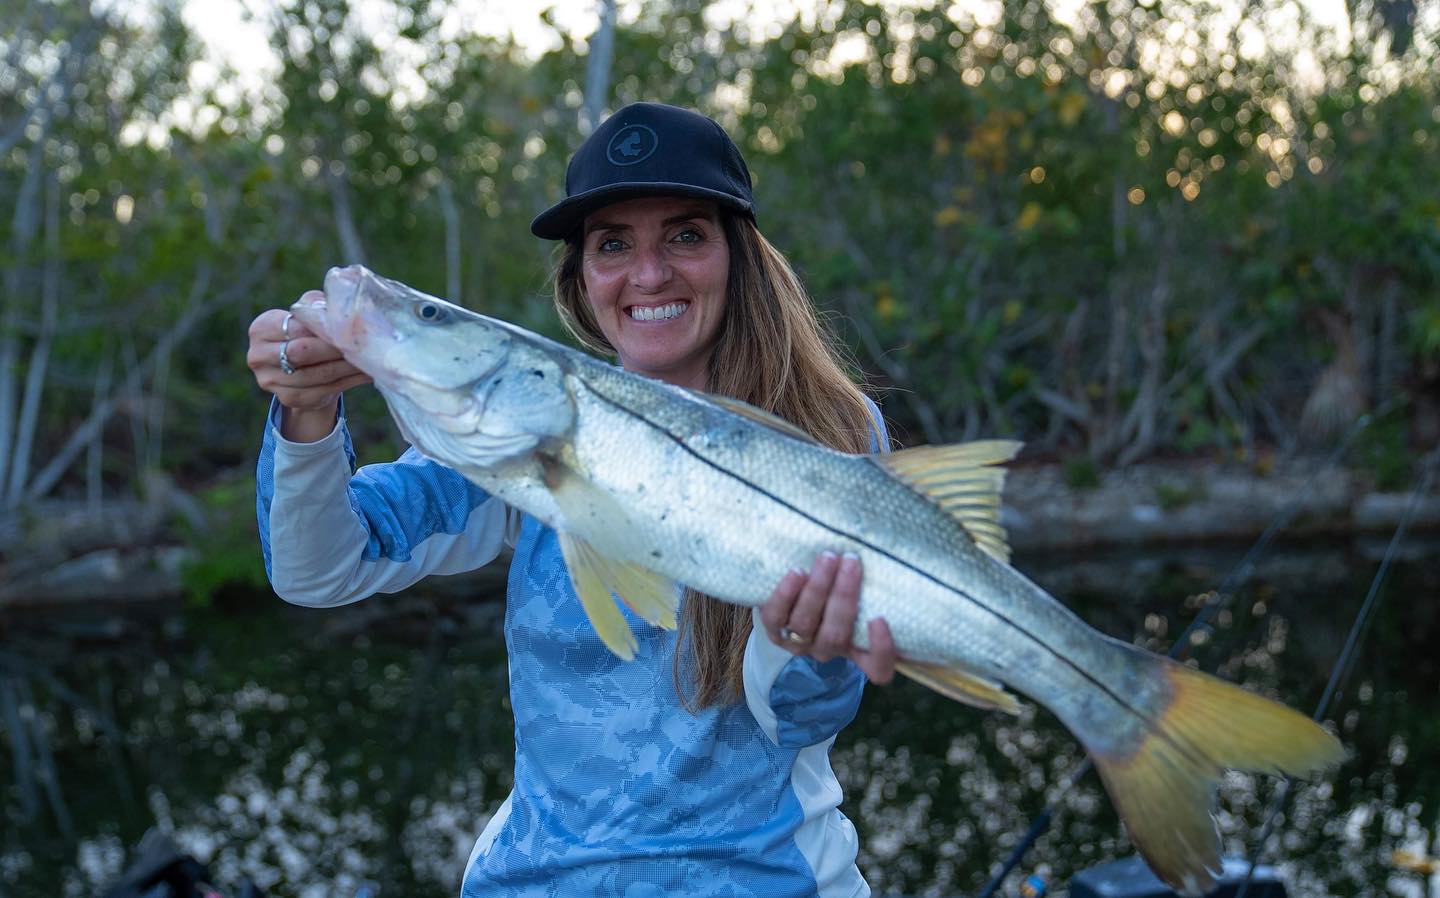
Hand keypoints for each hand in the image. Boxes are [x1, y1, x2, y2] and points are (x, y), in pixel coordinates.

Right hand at [246, 294, 370, 441]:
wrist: (301, 369)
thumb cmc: (306, 334)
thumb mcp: (308, 314)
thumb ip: (317, 305)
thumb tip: (339, 306)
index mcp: (260, 329)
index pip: (295, 328)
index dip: (323, 329)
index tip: (348, 329)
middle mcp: (258, 356)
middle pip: (302, 353)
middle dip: (335, 349)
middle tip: (361, 345)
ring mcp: (269, 381)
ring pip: (317, 375)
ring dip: (346, 368)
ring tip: (368, 359)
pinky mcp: (287, 399)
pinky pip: (323, 391)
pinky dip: (348, 382)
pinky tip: (365, 374)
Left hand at [759, 552, 897, 683]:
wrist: (796, 589)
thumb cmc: (840, 587)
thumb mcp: (864, 589)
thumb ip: (877, 583)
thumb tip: (907, 552)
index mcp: (858, 649)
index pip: (878, 667)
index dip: (880, 650)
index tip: (879, 619)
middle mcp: (829, 650)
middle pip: (836, 635)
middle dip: (844, 595)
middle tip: (851, 561)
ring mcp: (799, 643)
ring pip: (806, 623)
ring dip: (817, 588)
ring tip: (827, 558)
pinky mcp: (774, 630)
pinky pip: (776, 617)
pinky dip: (786, 594)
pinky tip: (797, 571)